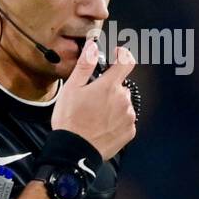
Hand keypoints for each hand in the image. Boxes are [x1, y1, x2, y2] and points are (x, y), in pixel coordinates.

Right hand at [52, 38, 136, 160]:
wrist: (74, 151)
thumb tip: (93, 46)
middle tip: (91, 101)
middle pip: (120, 87)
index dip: (123, 55)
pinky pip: (124, 121)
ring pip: (123, 104)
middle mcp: (123, 99)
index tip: (117, 55)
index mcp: (109, 86)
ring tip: (94, 117)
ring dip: (113, 106)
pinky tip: (101, 127)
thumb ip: (85, 66)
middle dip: (109, 90)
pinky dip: (115, 122)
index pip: (126, 62)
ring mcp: (128, 116)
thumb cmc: (70, 120)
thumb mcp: (71, 89)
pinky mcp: (129, 131)